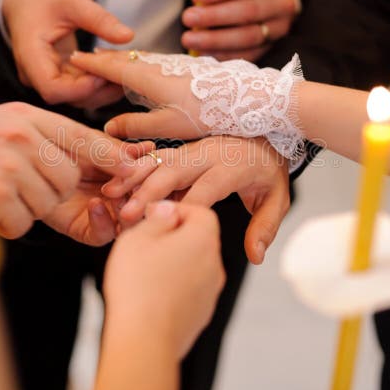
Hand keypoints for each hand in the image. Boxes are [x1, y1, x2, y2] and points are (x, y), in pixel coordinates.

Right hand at [0, 102, 151, 241]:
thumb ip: (37, 142)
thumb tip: (85, 165)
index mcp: (21, 116)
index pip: (81, 136)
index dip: (109, 155)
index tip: (133, 166)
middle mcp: (18, 133)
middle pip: (68, 177)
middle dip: (50, 193)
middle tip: (14, 189)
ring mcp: (7, 161)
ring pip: (48, 201)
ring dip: (25, 209)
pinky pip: (23, 221)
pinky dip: (5, 225)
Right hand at [2, 0, 132, 107]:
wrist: (23, 0)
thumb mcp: (72, 0)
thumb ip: (98, 19)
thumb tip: (128, 36)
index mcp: (30, 54)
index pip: (52, 88)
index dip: (80, 88)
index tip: (104, 74)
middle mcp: (35, 74)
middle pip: (67, 97)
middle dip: (98, 90)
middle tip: (126, 75)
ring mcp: (45, 78)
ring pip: (75, 97)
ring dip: (101, 89)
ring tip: (125, 73)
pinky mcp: (57, 77)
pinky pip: (78, 88)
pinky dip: (97, 82)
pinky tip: (116, 71)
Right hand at [103, 136, 290, 263]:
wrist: (270, 134)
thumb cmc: (269, 171)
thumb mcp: (277, 198)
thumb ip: (264, 227)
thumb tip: (255, 256)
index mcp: (232, 167)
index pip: (206, 188)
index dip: (185, 207)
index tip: (167, 226)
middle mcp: (209, 154)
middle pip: (175, 171)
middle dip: (150, 193)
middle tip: (128, 214)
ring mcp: (193, 149)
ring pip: (159, 161)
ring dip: (135, 178)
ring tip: (112, 196)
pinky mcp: (182, 149)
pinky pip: (155, 157)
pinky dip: (135, 169)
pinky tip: (117, 183)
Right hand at [103, 201, 224, 358]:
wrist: (144, 340)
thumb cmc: (138, 287)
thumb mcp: (138, 237)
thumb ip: (157, 219)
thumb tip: (167, 211)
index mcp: (203, 239)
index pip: (200, 212)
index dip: (176, 210)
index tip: (153, 216)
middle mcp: (214, 265)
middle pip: (199, 239)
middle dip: (174, 236)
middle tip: (145, 241)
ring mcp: (210, 292)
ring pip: (194, 266)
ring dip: (174, 262)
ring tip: (143, 269)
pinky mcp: (201, 315)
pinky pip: (190, 290)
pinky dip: (174, 287)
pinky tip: (149, 293)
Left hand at [181, 0, 300, 60]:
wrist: (277, 2)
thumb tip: (201, 0)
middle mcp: (283, 4)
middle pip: (249, 12)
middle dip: (215, 16)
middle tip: (188, 18)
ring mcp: (280, 29)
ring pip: (248, 37)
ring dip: (215, 40)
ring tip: (190, 39)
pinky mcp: (271, 48)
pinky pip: (247, 56)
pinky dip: (223, 55)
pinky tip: (202, 52)